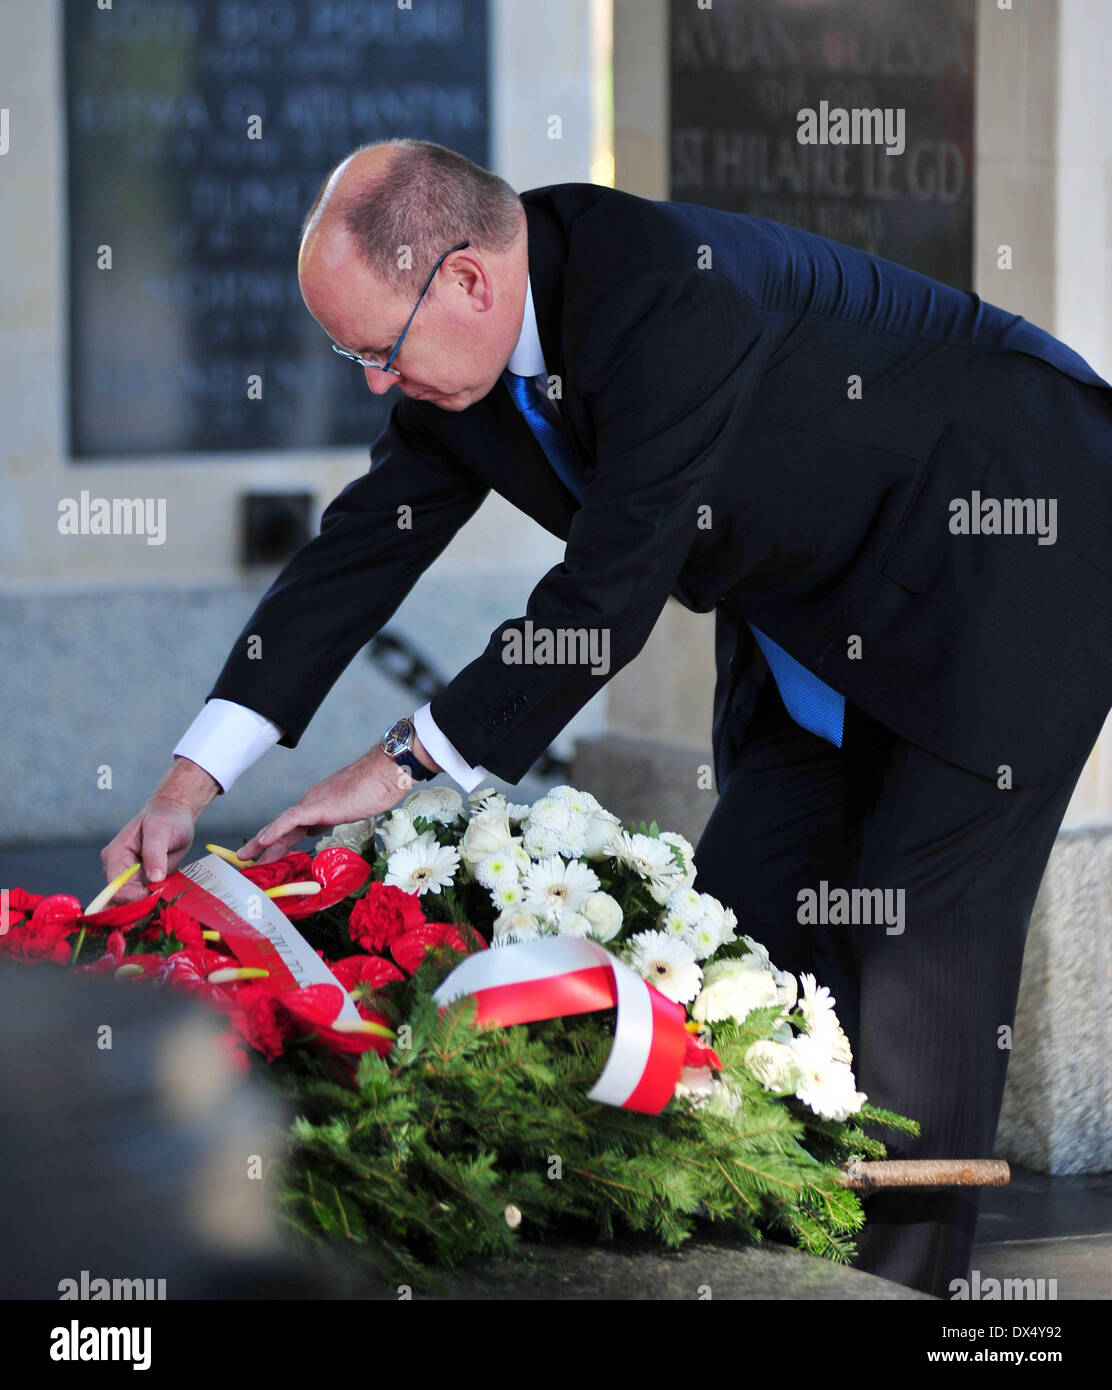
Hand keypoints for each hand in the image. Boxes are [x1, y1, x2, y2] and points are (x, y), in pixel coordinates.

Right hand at [100, 795, 197, 903]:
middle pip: (120, 898)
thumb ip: (155, 853)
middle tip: (159, 908)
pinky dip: (148, 905)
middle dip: (138, 906)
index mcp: (115, 855)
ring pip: (129, 902)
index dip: (134, 896)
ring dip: (143, 908)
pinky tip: (160, 908)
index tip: (156, 895)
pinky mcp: (140, 881)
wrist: (173, 815)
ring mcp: (127, 876)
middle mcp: (116, 868)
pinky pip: (140, 898)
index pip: (117, 886)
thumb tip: (155, 878)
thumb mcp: (161, 831)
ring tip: (161, 909)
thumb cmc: (166, 819)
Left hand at [238, 747, 418, 864]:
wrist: (385, 773)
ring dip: (262, 842)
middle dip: (263, 845)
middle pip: (282, 826)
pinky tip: (263, 842)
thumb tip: (317, 827)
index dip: (279, 841)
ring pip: (281, 824)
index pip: (293, 826)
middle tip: (246, 859)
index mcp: (318, 803)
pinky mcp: (319, 807)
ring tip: (247, 857)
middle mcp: (311, 802)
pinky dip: (275, 831)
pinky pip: (291, 820)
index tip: (268, 855)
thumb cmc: (377, 788)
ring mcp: (313, 803)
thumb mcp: (350, 809)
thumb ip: (332, 816)